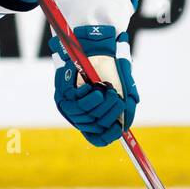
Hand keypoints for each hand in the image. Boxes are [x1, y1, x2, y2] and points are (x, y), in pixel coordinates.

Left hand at [51, 25, 138, 146]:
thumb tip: (124, 127)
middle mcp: (81, 114)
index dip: (107, 137)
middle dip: (110, 114)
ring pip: (86, 116)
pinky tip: (92, 86)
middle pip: (95, 127)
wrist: (98, 50)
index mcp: (94, 117)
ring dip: (101, 104)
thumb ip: (125, 109)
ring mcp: (71, 105)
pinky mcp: (63, 94)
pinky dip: (88, 96)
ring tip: (107, 91)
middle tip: (117, 99)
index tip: (118, 130)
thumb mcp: (124, 91)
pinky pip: (77, 104)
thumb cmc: (111, 70)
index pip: (97, 138)